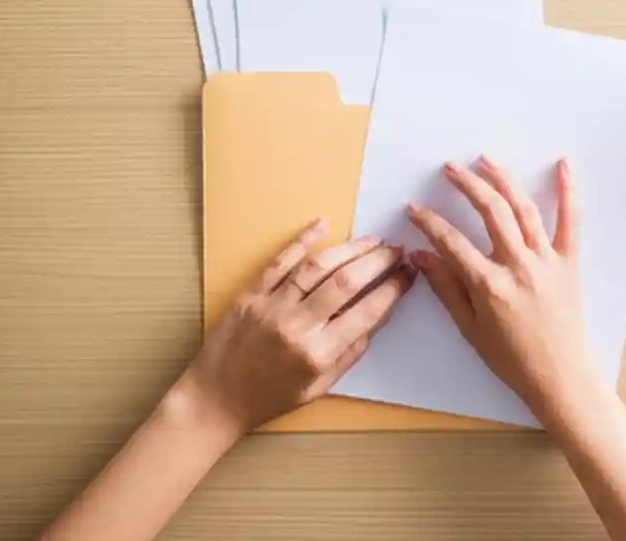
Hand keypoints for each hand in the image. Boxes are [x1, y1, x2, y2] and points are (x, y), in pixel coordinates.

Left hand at [178, 219, 414, 434]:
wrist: (216, 400)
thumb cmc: (271, 397)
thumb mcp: (320, 386)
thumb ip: (351, 351)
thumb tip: (381, 315)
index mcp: (318, 354)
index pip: (367, 312)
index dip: (393, 288)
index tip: (409, 273)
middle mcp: (297, 327)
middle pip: (346, 282)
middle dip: (378, 261)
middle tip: (397, 250)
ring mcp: (271, 307)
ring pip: (317, 267)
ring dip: (349, 248)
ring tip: (372, 239)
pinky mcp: (250, 295)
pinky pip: (279, 262)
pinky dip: (302, 240)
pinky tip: (323, 224)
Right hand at [406, 156, 601, 416]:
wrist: (559, 375)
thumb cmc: (512, 358)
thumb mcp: (470, 328)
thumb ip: (446, 288)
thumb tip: (420, 256)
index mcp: (490, 285)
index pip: (451, 241)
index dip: (429, 221)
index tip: (413, 208)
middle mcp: (519, 266)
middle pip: (490, 212)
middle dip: (467, 185)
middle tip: (449, 168)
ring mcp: (547, 261)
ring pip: (524, 209)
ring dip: (504, 179)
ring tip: (485, 159)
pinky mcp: (569, 262)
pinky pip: (571, 221)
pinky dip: (569, 191)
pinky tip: (564, 165)